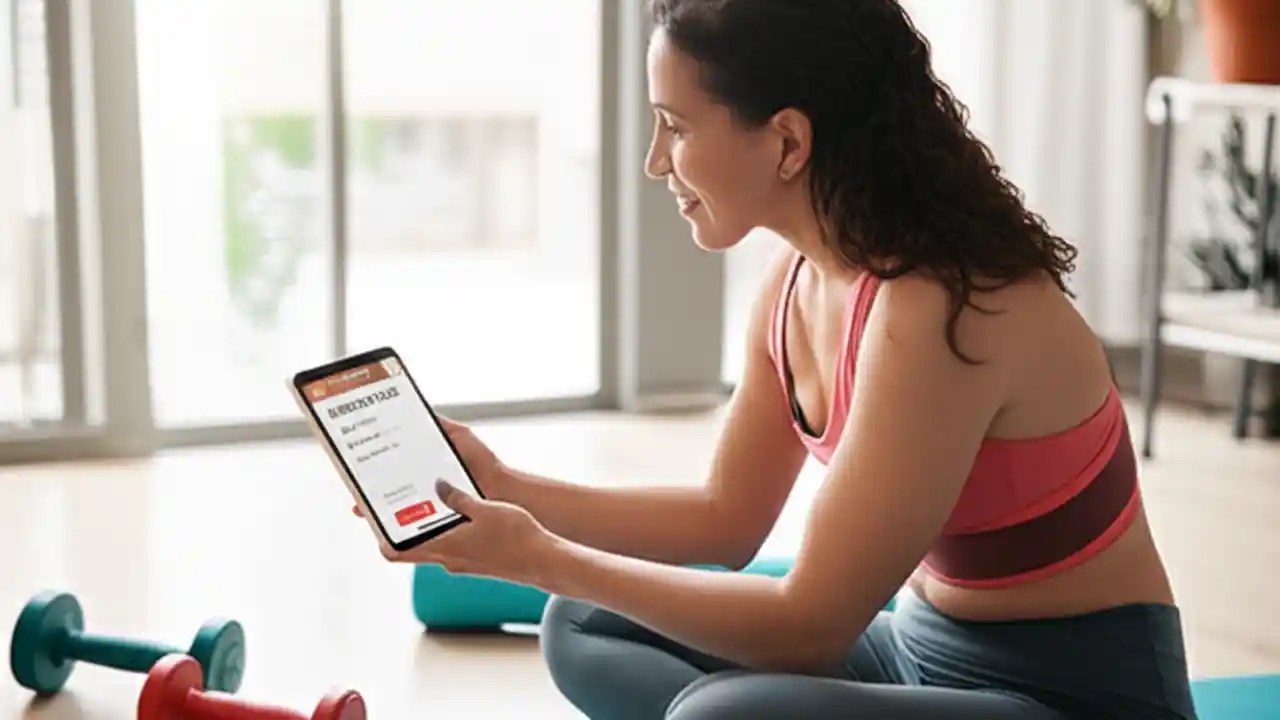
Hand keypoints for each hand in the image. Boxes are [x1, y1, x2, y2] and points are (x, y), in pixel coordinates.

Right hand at [352, 415, 510, 516]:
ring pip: (396, 508)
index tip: (357, 461)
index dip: (375, 465)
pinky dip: (397, 522)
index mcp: (426, 465)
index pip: (394, 464)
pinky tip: (386, 521)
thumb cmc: (483, 463)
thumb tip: (420, 410)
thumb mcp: (459, 435)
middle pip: (389, 488)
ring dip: (378, 509)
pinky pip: (413, 521)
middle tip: (354, 488)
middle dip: (369, 489)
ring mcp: (429, 502)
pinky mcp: (435, 517)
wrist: (500, 488)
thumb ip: (441, 425)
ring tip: (362, 508)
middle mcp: (424, 485)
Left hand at [379, 479, 560, 588]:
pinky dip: (448, 532)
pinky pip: (453, 547)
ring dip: (427, 528)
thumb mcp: (484, 508)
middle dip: (401, 528)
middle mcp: (448, 559)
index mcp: (444, 547)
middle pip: (411, 548)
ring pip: (433, 546)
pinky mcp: (476, 562)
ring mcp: (462, 563)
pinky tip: (459, 514)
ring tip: (427, 501)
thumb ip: (457, 498)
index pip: (396, 551)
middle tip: (394, 504)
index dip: (380, 538)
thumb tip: (438, 487)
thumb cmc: (516, 536)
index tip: (371, 519)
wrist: (544, 561)